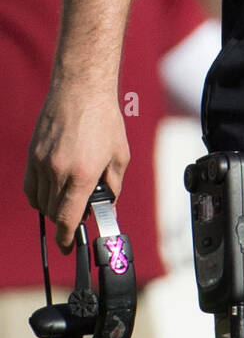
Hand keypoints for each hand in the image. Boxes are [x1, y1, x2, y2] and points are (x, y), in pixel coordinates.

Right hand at [24, 82, 129, 251]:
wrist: (81, 90)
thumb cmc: (105, 120)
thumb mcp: (120, 155)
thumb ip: (113, 185)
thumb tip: (108, 205)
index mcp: (83, 174)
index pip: (67, 218)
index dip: (67, 238)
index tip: (68, 247)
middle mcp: (59, 171)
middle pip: (54, 213)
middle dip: (66, 220)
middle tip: (79, 215)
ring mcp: (42, 163)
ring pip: (40, 201)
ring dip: (52, 208)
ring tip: (68, 199)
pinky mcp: (33, 154)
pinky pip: (30, 186)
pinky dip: (39, 195)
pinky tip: (51, 191)